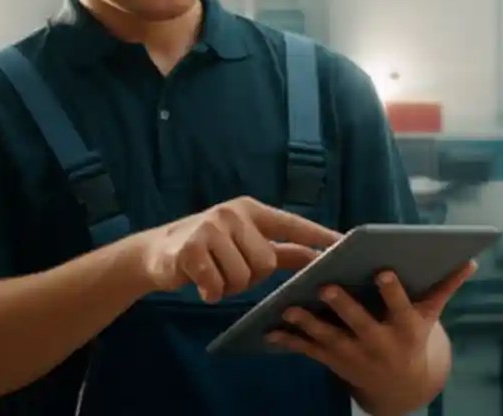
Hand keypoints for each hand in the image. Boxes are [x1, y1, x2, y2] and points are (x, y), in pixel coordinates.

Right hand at [139, 196, 341, 302]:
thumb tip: (319, 258)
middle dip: (252, 277)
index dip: (319, 235)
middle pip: (266, 262)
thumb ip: (281, 249)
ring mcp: (211, 227)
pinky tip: (201, 285)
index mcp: (253, 210)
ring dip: (229, 286)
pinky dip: (210, 292)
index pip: (293, 224)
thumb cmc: (210, 250)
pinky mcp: (191, 248)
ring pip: (242, 276)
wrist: (156, 252)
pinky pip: (216, 284)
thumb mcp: (245, 242)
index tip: (346, 244)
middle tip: (230, 272)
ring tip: (213, 275)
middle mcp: (234, 214)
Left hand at [268, 261, 476, 409]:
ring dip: (308, 324)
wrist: (401, 386)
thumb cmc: (413, 335)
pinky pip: (309, 352)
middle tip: (326, 285)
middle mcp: (381, 343)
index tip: (382, 271)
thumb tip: (470, 260)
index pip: (400, 306)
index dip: (392, 291)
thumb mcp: (430, 314)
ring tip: (288, 308)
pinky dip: (289, 342)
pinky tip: (269, 331)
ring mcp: (355, 355)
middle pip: (360, 323)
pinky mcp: (334, 362)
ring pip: (329, 339)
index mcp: (406, 327)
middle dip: (343, 306)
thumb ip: (445, 286)